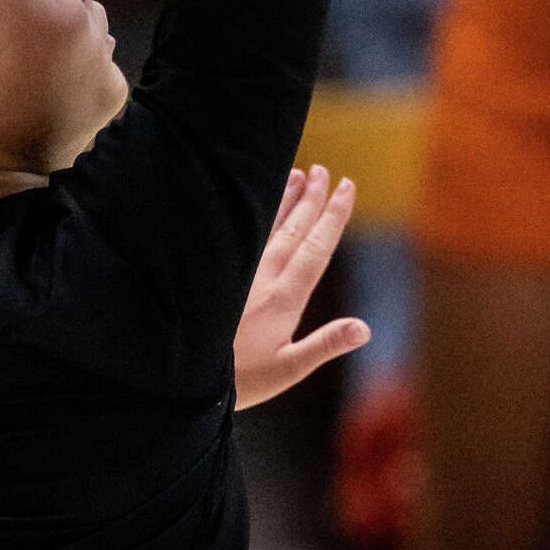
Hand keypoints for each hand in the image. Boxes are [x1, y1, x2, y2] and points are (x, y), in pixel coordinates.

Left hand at [233, 165, 369, 410]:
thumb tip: (365, 328)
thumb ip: (325, 344)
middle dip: (312, 198)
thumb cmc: (242, 377)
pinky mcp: (225, 275)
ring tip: (300, 174)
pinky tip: (263, 203)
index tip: (346, 186)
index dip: (333, 216)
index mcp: (284, 298)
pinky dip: (260, 215)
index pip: (316, 248)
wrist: (184, 372)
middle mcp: (264, 277)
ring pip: (269, 227)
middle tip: (326, 171)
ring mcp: (242, 273)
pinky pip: (247, 235)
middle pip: (294, 229)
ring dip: (286, 200)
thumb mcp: (288, 368)